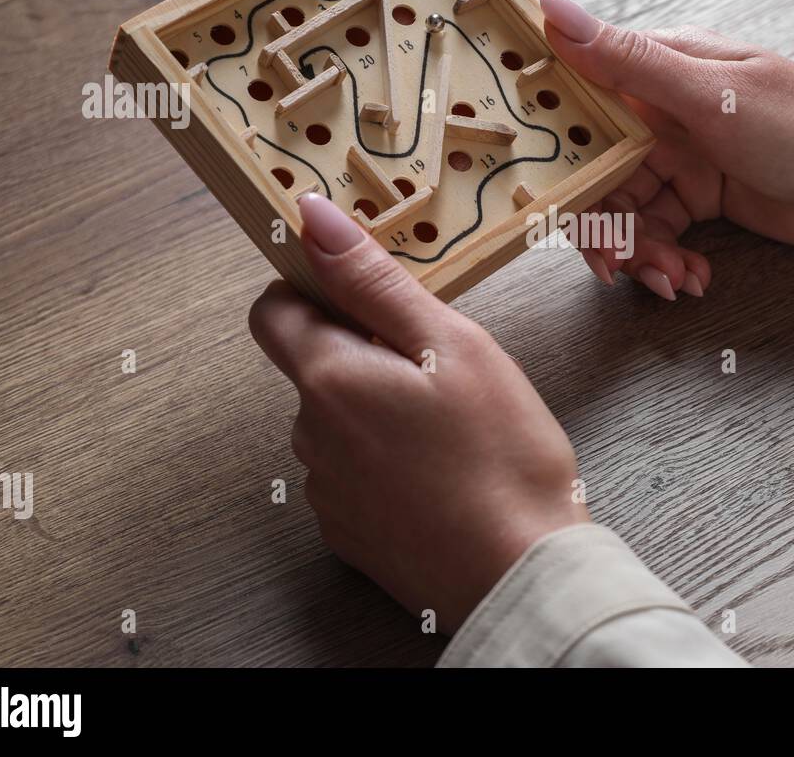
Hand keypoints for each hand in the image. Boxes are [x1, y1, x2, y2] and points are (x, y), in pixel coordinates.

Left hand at [249, 193, 588, 631]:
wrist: (520, 575)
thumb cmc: (500, 457)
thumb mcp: (452, 346)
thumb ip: (374, 281)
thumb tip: (313, 218)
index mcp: (329, 380)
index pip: (273, 310)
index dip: (315, 291)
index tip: (370, 297)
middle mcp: (310, 435)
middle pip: (316, 366)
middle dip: (366, 354)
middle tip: (441, 370)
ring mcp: (327, 490)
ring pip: (339, 420)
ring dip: (379, 410)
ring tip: (452, 429)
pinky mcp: (348, 532)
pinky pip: (355, 473)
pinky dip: (388, 462)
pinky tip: (443, 474)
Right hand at [540, 0, 793, 299]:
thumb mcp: (713, 97)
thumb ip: (629, 62)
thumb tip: (550, 7)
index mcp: (661, 69)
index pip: (581, 103)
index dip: (558, 153)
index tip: (550, 199)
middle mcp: (666, 111)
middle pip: (598, 171)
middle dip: (603, 225)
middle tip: (618, 265)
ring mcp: (688, 157)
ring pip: (629, 210)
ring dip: (641, 252)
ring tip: (672, 280)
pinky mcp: (710, 198)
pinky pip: (664, 232)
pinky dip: (671, 259)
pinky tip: (695, 278)